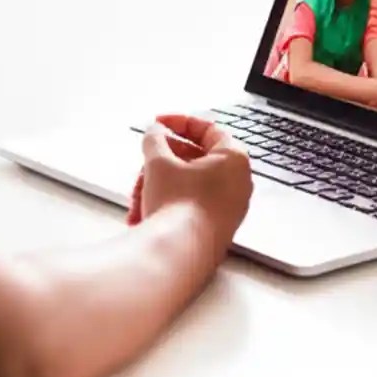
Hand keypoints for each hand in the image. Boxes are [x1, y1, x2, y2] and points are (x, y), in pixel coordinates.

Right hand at [133, 115, 252, 256]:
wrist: (179, 255)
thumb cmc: (178, 208)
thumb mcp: (158, 162)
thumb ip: (154, 139)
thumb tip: (154, 133)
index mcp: (234, 160)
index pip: (207, 129)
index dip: (177, 122)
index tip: (158, 123)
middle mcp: (238, 184)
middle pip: (195, 159)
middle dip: (162, 161)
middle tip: (145, 161)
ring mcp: (230, 209)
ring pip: (187, 185)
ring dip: (158, 185)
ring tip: (138, 194)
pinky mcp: (216, 229)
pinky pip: (189, 207)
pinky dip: (166, 205)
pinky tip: (143, 214)